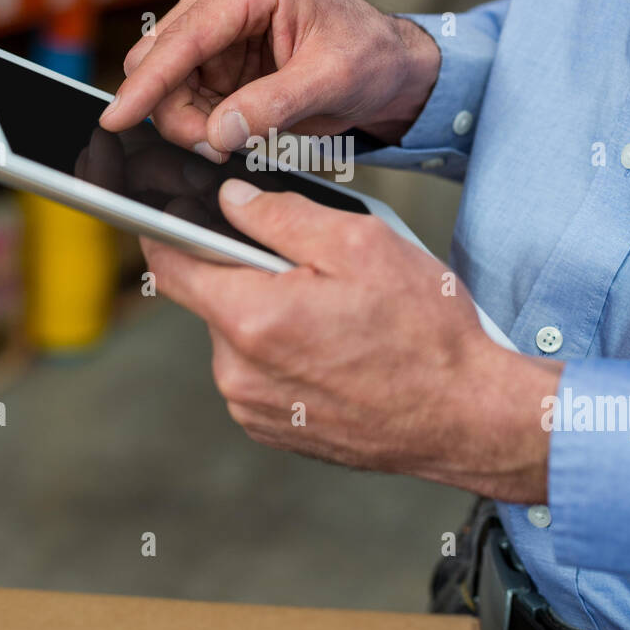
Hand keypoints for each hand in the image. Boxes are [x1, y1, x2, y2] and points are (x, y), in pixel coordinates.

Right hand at [100, 0, 441, 155]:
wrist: (391, 69)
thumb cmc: (372, 58)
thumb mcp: (332, 81)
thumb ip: (276, 105)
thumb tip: (219, 131)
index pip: (188, 36)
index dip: (150, 82)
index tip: (117, 119)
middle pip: (163, 58)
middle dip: (175, 110)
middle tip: (214, 147)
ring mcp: (217, 28)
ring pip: (167, 83)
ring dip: (187, 121)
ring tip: (230, 142)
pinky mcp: (218, 59)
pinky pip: (185, 97)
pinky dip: (198, 123)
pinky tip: (228, 134)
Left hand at [141, 179, 559, 502]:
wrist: (466, 417)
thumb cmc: (425, 332)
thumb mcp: (361, 244)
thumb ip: (282, 215)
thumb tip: (231, 200)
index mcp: (251, 319)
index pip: (170, 264)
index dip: (163, 229)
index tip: (165, 210)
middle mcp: (239, 373)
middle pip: (212, 299)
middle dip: (248, 273)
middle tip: (313, 268)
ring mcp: (254, 408)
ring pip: (238, 336)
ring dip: (269, 315)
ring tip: (337, 315)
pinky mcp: (274, 430)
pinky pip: (258, 373)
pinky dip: (284, 353)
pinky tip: (336, 349)